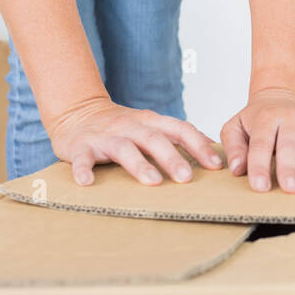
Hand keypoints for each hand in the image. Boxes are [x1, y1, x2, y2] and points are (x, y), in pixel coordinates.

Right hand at [47, 95, 223, 186]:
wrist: (78, 112)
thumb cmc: (121, 126)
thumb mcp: (151, 125)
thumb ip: (177, 135)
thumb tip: (214, 148)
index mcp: (150, 121)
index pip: (180, 129)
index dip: (198, 146)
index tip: (215, 165)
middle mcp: (130, 126)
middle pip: (154, 139)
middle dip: (172, 158)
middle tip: (187, 179)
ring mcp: (106, 136)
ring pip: (125, 148)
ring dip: (139, 165)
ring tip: (153, 182)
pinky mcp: (81, 146)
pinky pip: (83, 158)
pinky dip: (84, 170)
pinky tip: (87, 183)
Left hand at [220, 87, 294, 192]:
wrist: (280, 96)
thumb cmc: (256, 119)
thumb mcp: (235, 126)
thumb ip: (233, 147)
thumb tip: (237, 169)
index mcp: (266, 119)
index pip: (261, 144)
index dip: (259, 165)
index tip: (260, 186)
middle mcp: (291, 119)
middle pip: (290, 144)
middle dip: (290, 167)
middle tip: (291, 189)